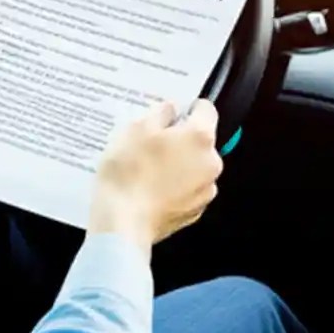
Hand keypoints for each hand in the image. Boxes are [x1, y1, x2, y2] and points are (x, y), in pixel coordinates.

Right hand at [88, 99, 222, 254]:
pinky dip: (173, 187)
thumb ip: (159, 112)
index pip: (206, 109)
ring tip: (146, 171)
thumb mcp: (135, 129)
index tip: (170, 116)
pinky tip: (149, 189)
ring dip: (176, 165)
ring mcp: (205, 190)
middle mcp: (211, 162)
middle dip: (179, 140)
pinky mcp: (194, 211)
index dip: (186, 109)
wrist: (122, 223)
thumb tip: (169, 110)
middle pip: (200, 141)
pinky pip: (187, 190)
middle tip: (149, 146)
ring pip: (193, 167)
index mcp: (200, 137)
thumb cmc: (128, 174)